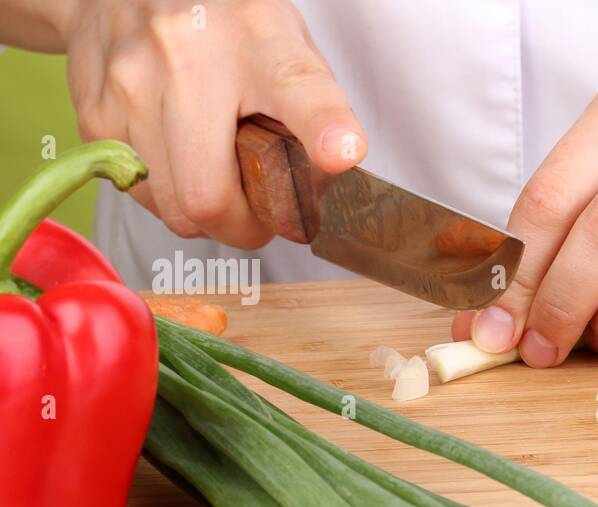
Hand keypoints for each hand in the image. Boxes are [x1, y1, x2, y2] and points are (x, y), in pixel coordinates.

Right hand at [60, 0, 365, 246]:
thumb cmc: (222, 29)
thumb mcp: (284, 47)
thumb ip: (314, 112)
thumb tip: (322, 182)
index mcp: (258, 41)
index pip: (297, 88)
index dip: (323, 126)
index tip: (341, 151)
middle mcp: (188, 59)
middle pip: (210, 197)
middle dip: (245, 227)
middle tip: (261, 214)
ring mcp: (132, 87)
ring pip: (175, 210)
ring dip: (207, 215)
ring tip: (218, 174)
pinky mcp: (96, 116)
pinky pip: (144, 196)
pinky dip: (170, 197)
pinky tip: (180, 159)